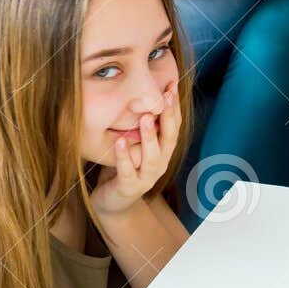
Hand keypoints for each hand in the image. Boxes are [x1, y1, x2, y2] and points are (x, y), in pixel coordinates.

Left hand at [90, 85, 181, 216]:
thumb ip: (141, 124)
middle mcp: (160, 163)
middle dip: (168, 117)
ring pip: (153, 157)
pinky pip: (128, 172)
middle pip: (169, 139)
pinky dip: (124, 157)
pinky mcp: (129, 187)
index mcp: (163, 151)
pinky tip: (119, 141)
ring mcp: (146, 177)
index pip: (174, 126)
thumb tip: (142, 92)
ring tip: (146, 118)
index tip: (172, 86)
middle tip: (166, 97)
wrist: (114, 202)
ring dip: (150, 136)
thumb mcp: (135, 143)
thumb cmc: (125, 167)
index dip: (174, 107)